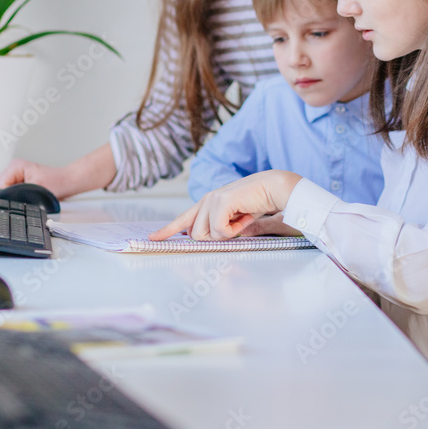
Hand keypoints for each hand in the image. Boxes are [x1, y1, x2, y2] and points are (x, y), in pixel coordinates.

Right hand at [0, 143, 118, 199]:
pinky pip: (12, 193)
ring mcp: (16, 175)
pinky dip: (18, 197)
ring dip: (15, 197)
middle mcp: (14, 169)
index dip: (8, 196)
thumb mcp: (35, 190)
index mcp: (15, 166)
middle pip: (2, 189)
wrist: (67, 182)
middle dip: (12, 197)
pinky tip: (29, 197)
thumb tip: (9, 203)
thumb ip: (18, 195)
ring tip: (29, 197)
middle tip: (26, 198)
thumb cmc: (56, 183)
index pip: (0, 186)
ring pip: (6, 192)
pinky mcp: (20, 181)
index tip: (20, 200)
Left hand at [151, 170, 302, 240]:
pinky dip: (234, 230)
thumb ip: (220, 228)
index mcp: (207, 204)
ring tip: (241, 219)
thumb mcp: (235, 220)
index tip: (153, 238)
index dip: (168, 230)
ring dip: (226, 233)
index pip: (183, 219)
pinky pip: (219, 231)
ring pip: (205, 235)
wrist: (274, 188)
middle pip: (195, 235)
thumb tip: (209, 239)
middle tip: (236, 225)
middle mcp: (206, 201)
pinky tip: (244, 216)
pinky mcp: (220, 202)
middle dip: (216, 237)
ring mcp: (211, 200)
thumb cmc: (258, 203)